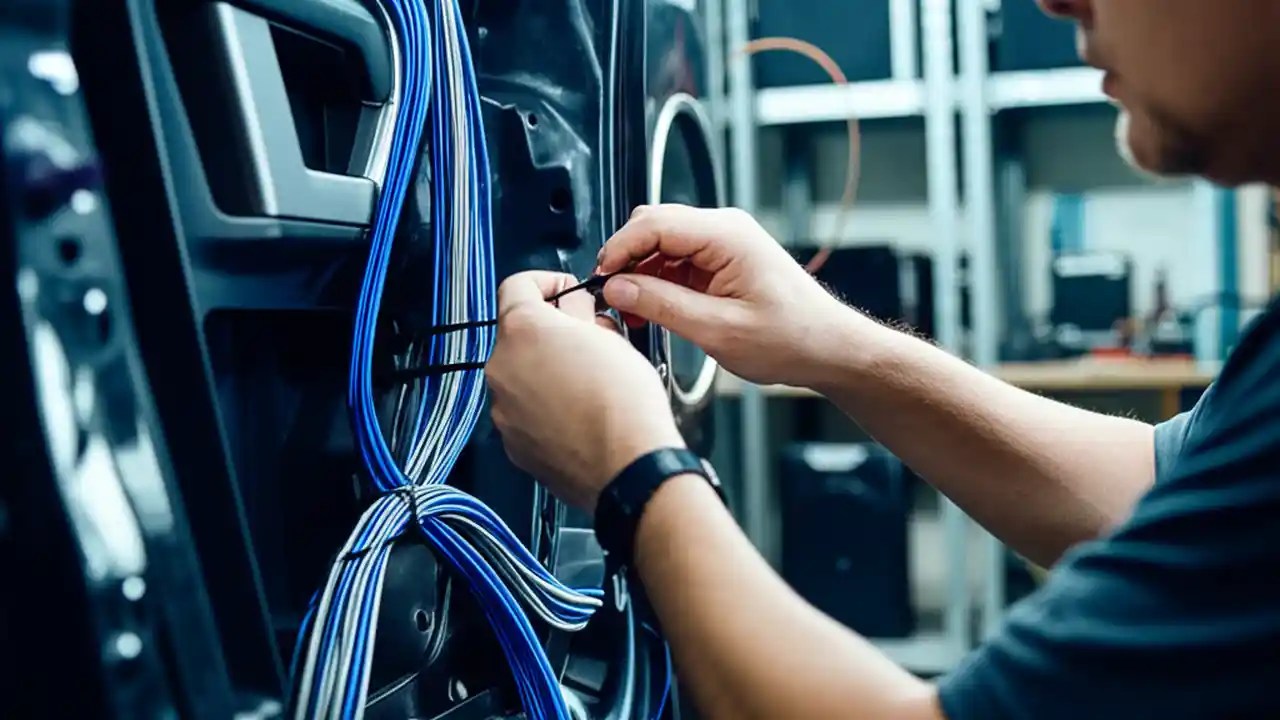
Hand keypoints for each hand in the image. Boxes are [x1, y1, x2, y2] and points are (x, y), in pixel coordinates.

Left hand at [487, 271, 685, 511]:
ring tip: (588, 383)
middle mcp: (503, 367)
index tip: (565, 291)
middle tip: (588, 339)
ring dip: (547, 371)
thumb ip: (581, 313)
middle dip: (552, 332)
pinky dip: (544, 407)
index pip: (517, 284)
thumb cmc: (625, 406)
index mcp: (524, 330)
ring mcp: (503, 408)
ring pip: (520, 375)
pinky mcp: (512, 441)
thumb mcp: (612, 338)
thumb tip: (574, 305)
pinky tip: (578, 413)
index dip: (548, 282)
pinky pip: (523, 411)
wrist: (628, 467)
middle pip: (519, 334)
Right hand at [597, 204, 857, 387]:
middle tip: (611, 298)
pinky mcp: (721, 261)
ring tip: (633, 313)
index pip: (654, 223)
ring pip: (661, 245)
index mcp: (726, 235)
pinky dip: (658, 283)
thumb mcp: (718, 330)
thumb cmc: (792, 339)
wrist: (829, 349)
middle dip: (626, 260)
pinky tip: (653, 311)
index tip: (600, 278)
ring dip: (640, 275)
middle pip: (653, 227)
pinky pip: (676, 261)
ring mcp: (723, 244)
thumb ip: (663, 305)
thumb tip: (618, 288)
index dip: (619, 248)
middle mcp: (724, 230)